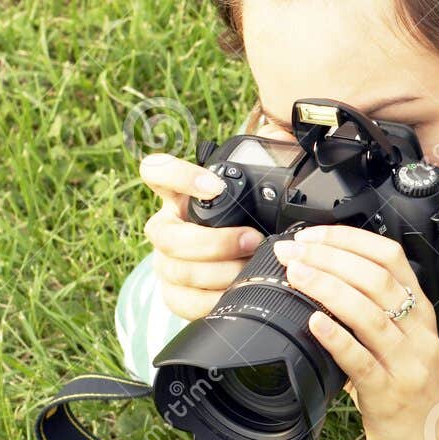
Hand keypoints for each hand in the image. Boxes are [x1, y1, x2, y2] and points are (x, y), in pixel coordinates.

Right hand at [138, 153, 262, 320]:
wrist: (238, 265)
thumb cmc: (246, 221)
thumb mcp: (253, 192)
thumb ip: (262, 166)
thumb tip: (282, 139)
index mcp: (178, 195)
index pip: (155, 171)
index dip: (176, 175)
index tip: (214, 186)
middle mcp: (165, 227)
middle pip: (166, 235)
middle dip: (213, 242)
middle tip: (252, 240)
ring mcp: (165, 262)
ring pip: (177, 269)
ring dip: (219, 272)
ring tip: (251, 269)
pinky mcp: (173, 294)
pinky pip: (183, 300)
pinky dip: (213, 299)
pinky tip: (236, 293)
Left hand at [272, 225, 438, 439]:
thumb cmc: (407, 388)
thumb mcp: (400, 339)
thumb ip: (373, 309)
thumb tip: (321, 275)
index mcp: (419, 310)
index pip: (390, 257)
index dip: (348, 239)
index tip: (311, 235)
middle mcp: (418, 330)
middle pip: (376, 278)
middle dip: (329, 258)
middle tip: (291, 252)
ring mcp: (407, 361)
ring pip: (369, 314)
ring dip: (328, 289)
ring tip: (295, 276)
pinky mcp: (390, 393)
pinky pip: (362, 360)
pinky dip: (336, 338)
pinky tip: (313, 323)